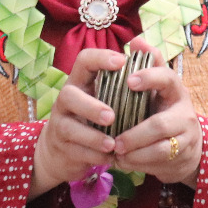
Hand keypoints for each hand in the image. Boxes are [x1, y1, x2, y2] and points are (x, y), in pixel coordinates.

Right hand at [30, 48, 119, 199]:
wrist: (63, 150)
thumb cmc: (95, 118)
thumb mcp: (107, 97)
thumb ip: (127, 78)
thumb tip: (147, 49)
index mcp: (81, 82)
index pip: (84, 60)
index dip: (100, 58)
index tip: (122, 62)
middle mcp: (66, 100)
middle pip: (68, 94)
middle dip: (90, 106)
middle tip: (111, 117)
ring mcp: (60, 123)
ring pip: (69, 127)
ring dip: (92, 136)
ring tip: (112, 144)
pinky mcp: (61, 146)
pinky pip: (75, 150)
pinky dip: (93, 155)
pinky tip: (109, 158)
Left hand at [112, 45, 201, 185]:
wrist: (187, 146)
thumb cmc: (162, 109)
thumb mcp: (157, 88)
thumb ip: (148, 65)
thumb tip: (137, 40)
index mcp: (176, 91)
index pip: (167, 78)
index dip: (150, 78)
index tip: (129, 80)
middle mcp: (185, 113)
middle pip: (160, 125)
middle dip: (134, 134)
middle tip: (114, 139)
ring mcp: (186, 138)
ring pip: (160, 149)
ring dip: (134, 153)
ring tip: (115, 152)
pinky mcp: (181, 159)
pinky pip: (158, 164)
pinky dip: (137, 164)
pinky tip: (122, 162)